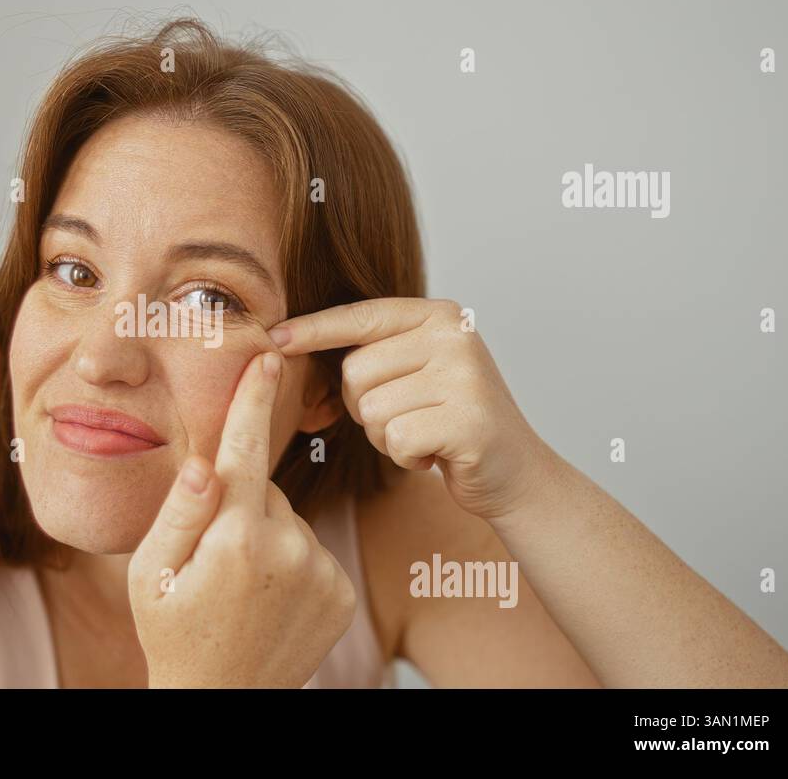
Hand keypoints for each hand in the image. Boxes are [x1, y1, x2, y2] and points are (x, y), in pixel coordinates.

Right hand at [128, 351, 356, 687]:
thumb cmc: (171, 632)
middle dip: (239, 507)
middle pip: (263, 491)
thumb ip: (178, 512)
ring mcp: (322, 573)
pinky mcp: (343, 593)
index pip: (245, 452)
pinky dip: (293, 562)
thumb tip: (206, 462)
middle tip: (210, 559)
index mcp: (235, 538)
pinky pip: (312, 551)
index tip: (267, 356)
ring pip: (289, 520)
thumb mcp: (149, 574)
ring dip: (266, 537)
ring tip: (239, 587)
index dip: (252, 401)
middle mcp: (290, 549)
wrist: (222, 701)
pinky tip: (269, 598)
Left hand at [269, 298, 558, 520]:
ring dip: (387, 437)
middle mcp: (454, 336)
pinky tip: (437, 455)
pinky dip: (407, 457)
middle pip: (355, 371)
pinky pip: (397, 438)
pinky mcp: (469, 419)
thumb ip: (375, 350)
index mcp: (438, 315)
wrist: (514, 473)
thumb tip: (288, 340)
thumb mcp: (417, 370)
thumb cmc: (450, 422)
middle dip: (366, 408)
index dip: (313, 330)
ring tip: (426, 436)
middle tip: (410, 419)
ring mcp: (465, 375)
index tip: (273, 338)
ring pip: (372, 409)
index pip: (360, 315)